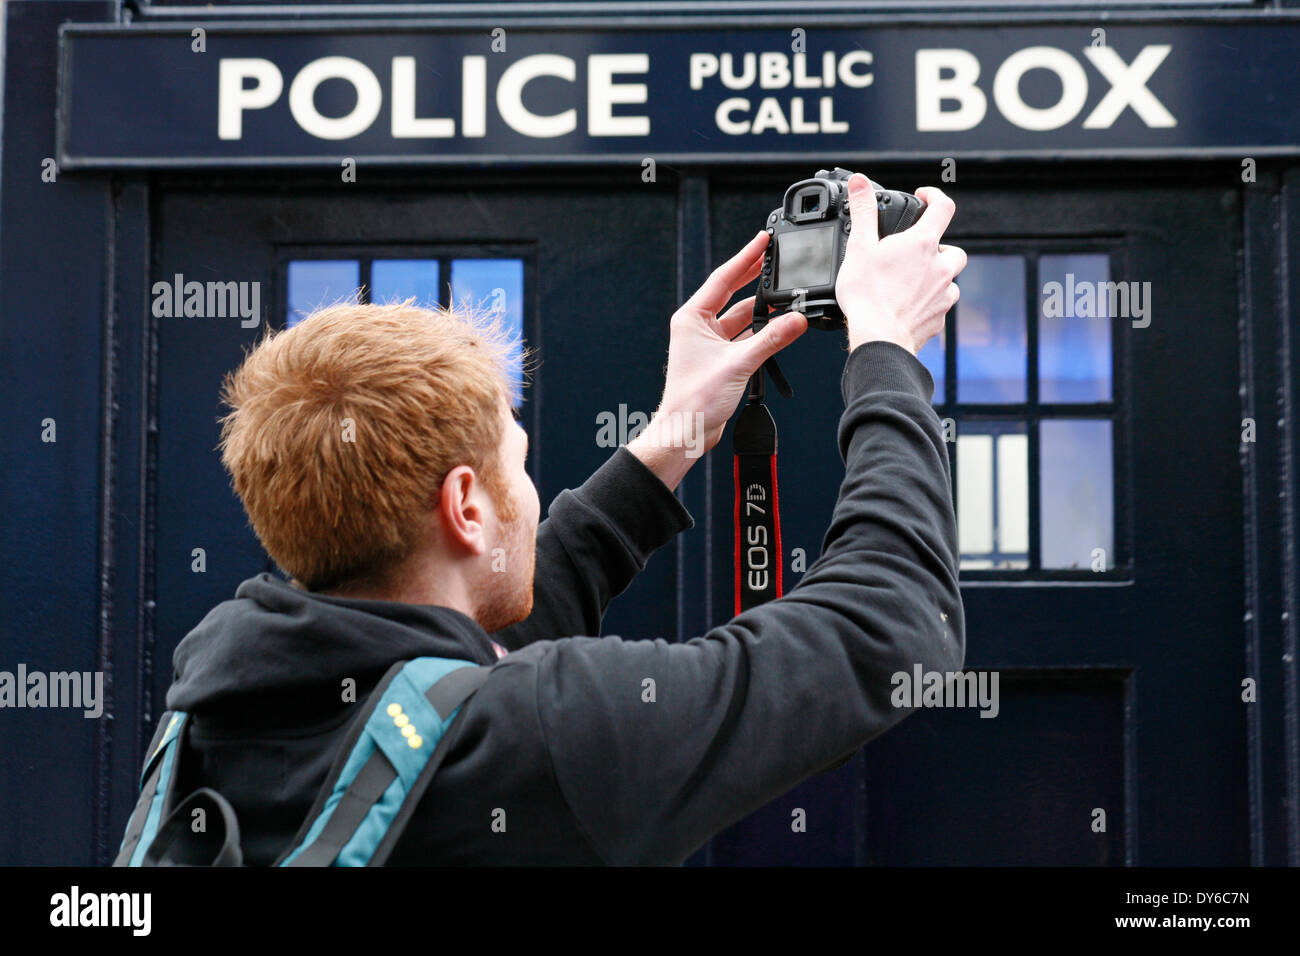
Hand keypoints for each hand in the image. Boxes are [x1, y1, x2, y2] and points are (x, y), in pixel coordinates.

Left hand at [628, 231, 807, 489]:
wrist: (686, 432)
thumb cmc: (694, 401)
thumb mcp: (738, 364)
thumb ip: (771, 340)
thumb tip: (796, 320)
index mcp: (692, 318)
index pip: (723, 279)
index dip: (745, 258)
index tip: (762, 240)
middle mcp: (699, 327)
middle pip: (733, 293)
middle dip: (755, 277)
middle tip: (775, 257)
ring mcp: (710, 344)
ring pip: (742, 318)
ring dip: (763, 310)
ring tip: (786, 296)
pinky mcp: (721, 360)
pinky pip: (746, 338)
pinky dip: (763, 332)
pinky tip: (780, 327)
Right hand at [835, 174, 965, 354]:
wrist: (879, 339)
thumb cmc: (868, 296)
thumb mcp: (859, 247)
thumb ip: (863, 211)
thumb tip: (860, 182)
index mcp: (923, 244)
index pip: (943, 207)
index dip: (934, 197)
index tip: (924, 198)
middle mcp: (940, 267)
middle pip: (952, 248)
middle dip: (938, 247)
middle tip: (916, 251)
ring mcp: (943, 294)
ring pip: (950, 278)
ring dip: (937, 275)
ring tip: (912, 280)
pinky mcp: (939, 318)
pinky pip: (941, 304)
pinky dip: (930, 301)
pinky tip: (910, 305)